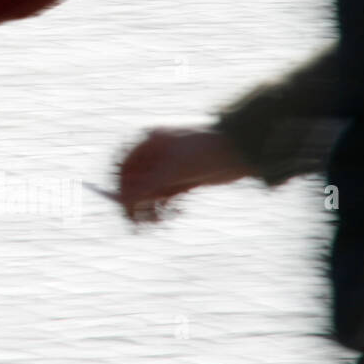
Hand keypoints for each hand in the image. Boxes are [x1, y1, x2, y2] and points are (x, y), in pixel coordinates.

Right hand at [115, 127, 253, 222]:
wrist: (242, 149)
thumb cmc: (205, 150)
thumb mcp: (173, 169)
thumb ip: (147, 185)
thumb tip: (122, 200)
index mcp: (149, 141)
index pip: (124, 166)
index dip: (121, 186)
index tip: (124, 206)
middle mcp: (156, 153)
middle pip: (136, 180)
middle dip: (137, 200)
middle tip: (139, 222)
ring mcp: (170, 167)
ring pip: (150, 191)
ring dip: (151, 207)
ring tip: (158, 220)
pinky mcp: (184, 179)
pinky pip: (166, 196)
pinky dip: (166, 206)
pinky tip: (174, 212)